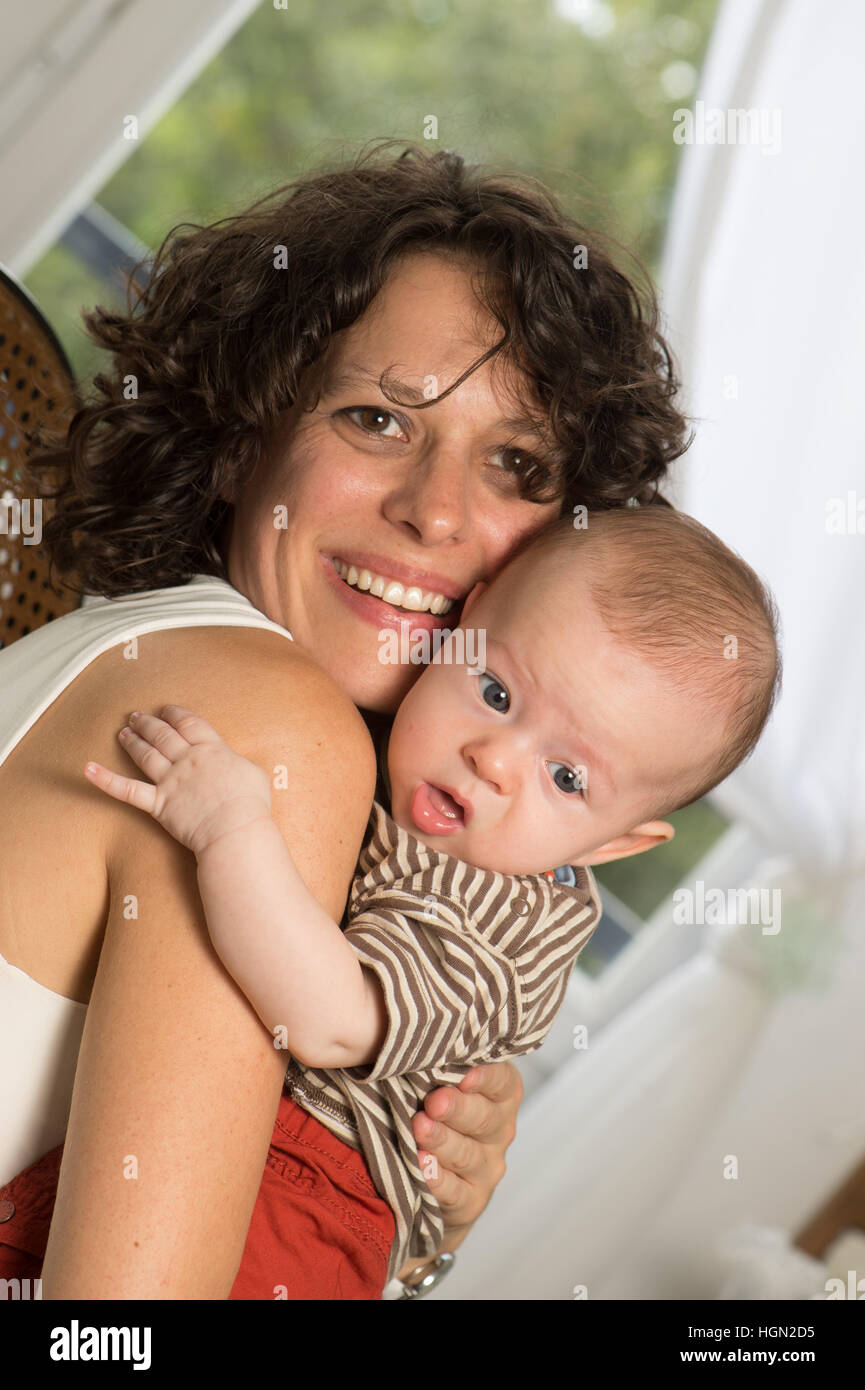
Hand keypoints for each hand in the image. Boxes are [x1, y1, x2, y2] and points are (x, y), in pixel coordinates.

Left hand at [83, 704, 272, 857]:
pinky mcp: (158, 804)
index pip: (189, 723)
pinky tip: (88, 769)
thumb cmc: (250, 804)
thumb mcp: (254, 773)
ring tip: (123, 732)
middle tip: (136, 716)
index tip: (167, 710)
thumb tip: (232, 762)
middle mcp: (187, 759)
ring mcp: (170, 781)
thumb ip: (238, 762)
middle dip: (148, 723)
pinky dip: (106, 780)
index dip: (175, 714)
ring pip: (145, 754)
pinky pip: (127, 790)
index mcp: (212, 749)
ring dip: (132, 741)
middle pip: (162, 734)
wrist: (235, 829)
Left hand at [397, 1060, 522, 1280]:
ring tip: (419, 1127)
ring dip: (443, 1141)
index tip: (464, 1074)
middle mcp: (499, 1130)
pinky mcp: (470, 1201)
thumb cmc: (433, 1109)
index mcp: (500, 1095)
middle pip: (485, 1118)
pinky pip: (455, 1191)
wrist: (435, 1175)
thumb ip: (440, 1061)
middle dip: (458, 1109)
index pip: (502, 1082)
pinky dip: (436, 1178)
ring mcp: (487, 1167)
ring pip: (468, 1154)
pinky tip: (419, 1163)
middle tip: (434, 1101)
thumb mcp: (443, 1080)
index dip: (485, 1077)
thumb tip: (416, 1030)